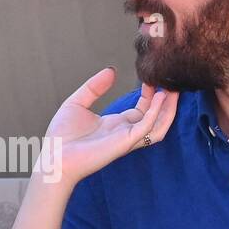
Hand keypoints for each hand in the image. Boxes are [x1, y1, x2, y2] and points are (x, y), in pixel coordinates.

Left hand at [38, 71, 178, 186]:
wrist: (54, 157)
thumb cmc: (62, 136)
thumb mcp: (77, 102)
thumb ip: (95, 87)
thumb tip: (111, 71)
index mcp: (115, 125)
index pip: (142, 109)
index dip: (149, 94)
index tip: (150, 78)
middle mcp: (125, 132)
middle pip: (155, 118)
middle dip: (166, 102)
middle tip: (173, 83)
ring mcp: (126, 138)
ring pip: (158, 125)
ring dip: (168, 109)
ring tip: (175, 90)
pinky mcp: (124, 143)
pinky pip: (146, 127)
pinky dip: (156, 113)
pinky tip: (160, 97)